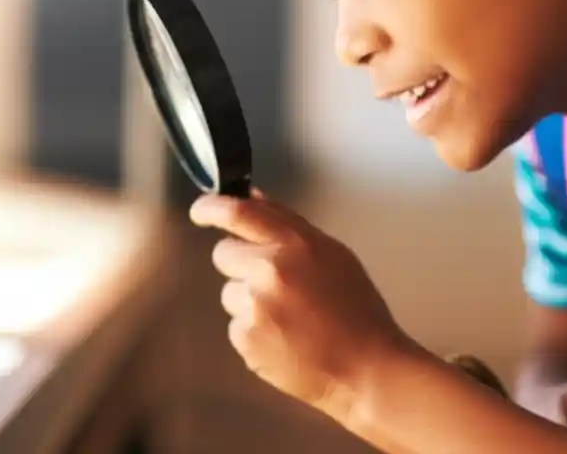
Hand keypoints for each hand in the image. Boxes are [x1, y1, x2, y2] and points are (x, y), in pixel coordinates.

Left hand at [190, 192, 412, 418]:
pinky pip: (235, 325)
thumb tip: (252, 198)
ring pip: (229, 292)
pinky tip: (284, 339)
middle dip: (240, 264)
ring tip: (287, 318)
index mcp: (295, 243)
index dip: (211, 207)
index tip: (201, 210)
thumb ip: (288, 225)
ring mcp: (254, 306)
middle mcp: (269, 270)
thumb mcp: (332, 254)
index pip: (238, 211)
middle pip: (223, 253)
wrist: (365, 368)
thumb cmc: (356, 311)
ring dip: (248, 301)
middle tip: (274, 284)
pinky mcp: (245, 338)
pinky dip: (254, 331)